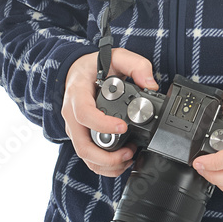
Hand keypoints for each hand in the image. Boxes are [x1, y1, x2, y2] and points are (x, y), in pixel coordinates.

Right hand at [61, 48, 157, 177]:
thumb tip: (150, 84)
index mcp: (77, 93)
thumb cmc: (95, 66)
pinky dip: (104, 165)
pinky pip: (88, 157)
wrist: (78, 71)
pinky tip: (121, 161)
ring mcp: (74, 128)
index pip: (84, 113)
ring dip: (107, 164)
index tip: (123, 127)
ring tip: (128, 158)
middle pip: (82, 145)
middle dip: (106, 157)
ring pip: (85, 156)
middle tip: (129, 152)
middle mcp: (72, 114)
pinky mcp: (80, 136)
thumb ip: (136, 66)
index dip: (102, 124)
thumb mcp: (116, 56)